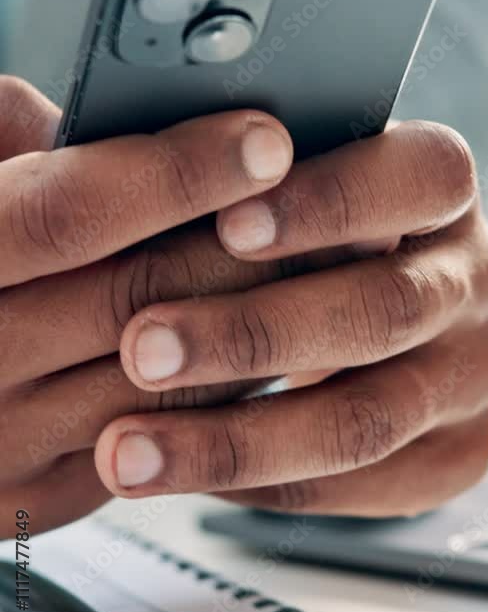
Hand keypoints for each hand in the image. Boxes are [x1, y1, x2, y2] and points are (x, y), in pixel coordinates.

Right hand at [0, 76, 294, 535]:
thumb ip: (19, 139)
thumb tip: (137, 120)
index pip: (66, 215)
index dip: (175, 175)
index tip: (266, 140)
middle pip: (137, 301)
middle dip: (247, 245)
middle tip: (331, 203)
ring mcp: (7, 444)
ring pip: (171, 379)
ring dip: (258, 316)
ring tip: (329, 261)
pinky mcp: (52, 491)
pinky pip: (171, 436)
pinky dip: (233, 382)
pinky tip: (270, 329)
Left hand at [95, 120, 487, 516]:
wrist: (355, 317)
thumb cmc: (297, 239)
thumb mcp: (281, 186)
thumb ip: (237, 177)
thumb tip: (128, 163)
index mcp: (440, 192)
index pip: (419, 178)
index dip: (330, 203)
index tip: (228, 223)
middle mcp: (472, 280)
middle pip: (386, 309)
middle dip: (254, 333)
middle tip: (142, 347)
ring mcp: (472, 373)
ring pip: (366, 418)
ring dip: (238, 437)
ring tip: (134, 446)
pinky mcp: (455, 453)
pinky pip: (366, 486)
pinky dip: (269, 485)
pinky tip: (192, 470)